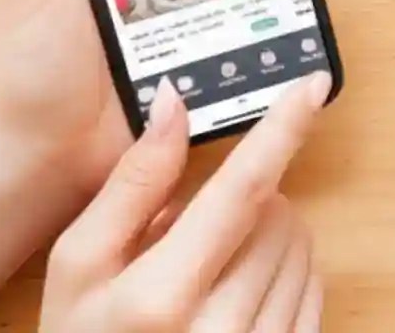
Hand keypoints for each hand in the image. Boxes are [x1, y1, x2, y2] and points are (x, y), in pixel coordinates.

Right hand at [40, 73, 329, 331]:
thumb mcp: (79, 263)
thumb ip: (132, 182)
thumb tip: (175, 103)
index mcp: (161, 296)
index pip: (241, 191)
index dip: (282, 130)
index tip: (311, 86)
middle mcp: (219, 329)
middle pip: (277, 214)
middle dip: (248, 199)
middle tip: (194, 227)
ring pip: (302, 247)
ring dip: (268, 234)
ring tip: (209, 264)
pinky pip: (315, 288)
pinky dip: (287, 270)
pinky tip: (240, 286)